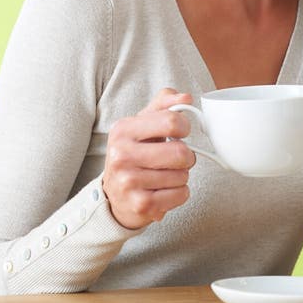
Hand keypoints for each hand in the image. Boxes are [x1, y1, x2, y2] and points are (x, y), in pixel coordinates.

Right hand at [102, 88, 195, 229]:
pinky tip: (165, 190)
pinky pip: (180, 194)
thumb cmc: (134, 153)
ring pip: (183, 175)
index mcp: (122, 130)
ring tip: (166, 174)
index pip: (171, 121)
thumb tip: (185, 98)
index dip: (184, 126)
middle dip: (186, 156)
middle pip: (180, 152)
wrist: (115, 194)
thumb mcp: (142, 124)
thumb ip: (164, 105)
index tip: (180, 132)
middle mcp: (122, 155)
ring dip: (182, 175)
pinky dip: (180, 192)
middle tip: (176, 158)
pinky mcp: (141, 204)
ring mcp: (129, 181)